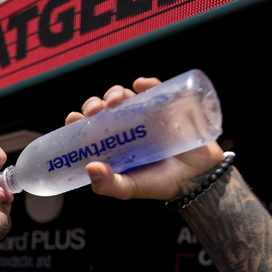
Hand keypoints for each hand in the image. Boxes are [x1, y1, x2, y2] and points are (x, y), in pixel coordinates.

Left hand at [65, 77, 225, 200]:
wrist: (197, 178)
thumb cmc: (159, 183)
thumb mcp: (129, 188)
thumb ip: (109, 184)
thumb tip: (90, 167)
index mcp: (112, 144)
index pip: (89, 128)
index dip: (79, 121)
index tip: (73, 118)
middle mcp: (126, 126)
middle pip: (104, 108)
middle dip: (95, 104)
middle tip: (95, 110)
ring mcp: (146, 115)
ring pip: (125, 96)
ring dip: (116, 92)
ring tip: (117, 100)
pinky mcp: (168, 106)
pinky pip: (156, 89)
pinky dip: (147, 84)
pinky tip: (141, 85)